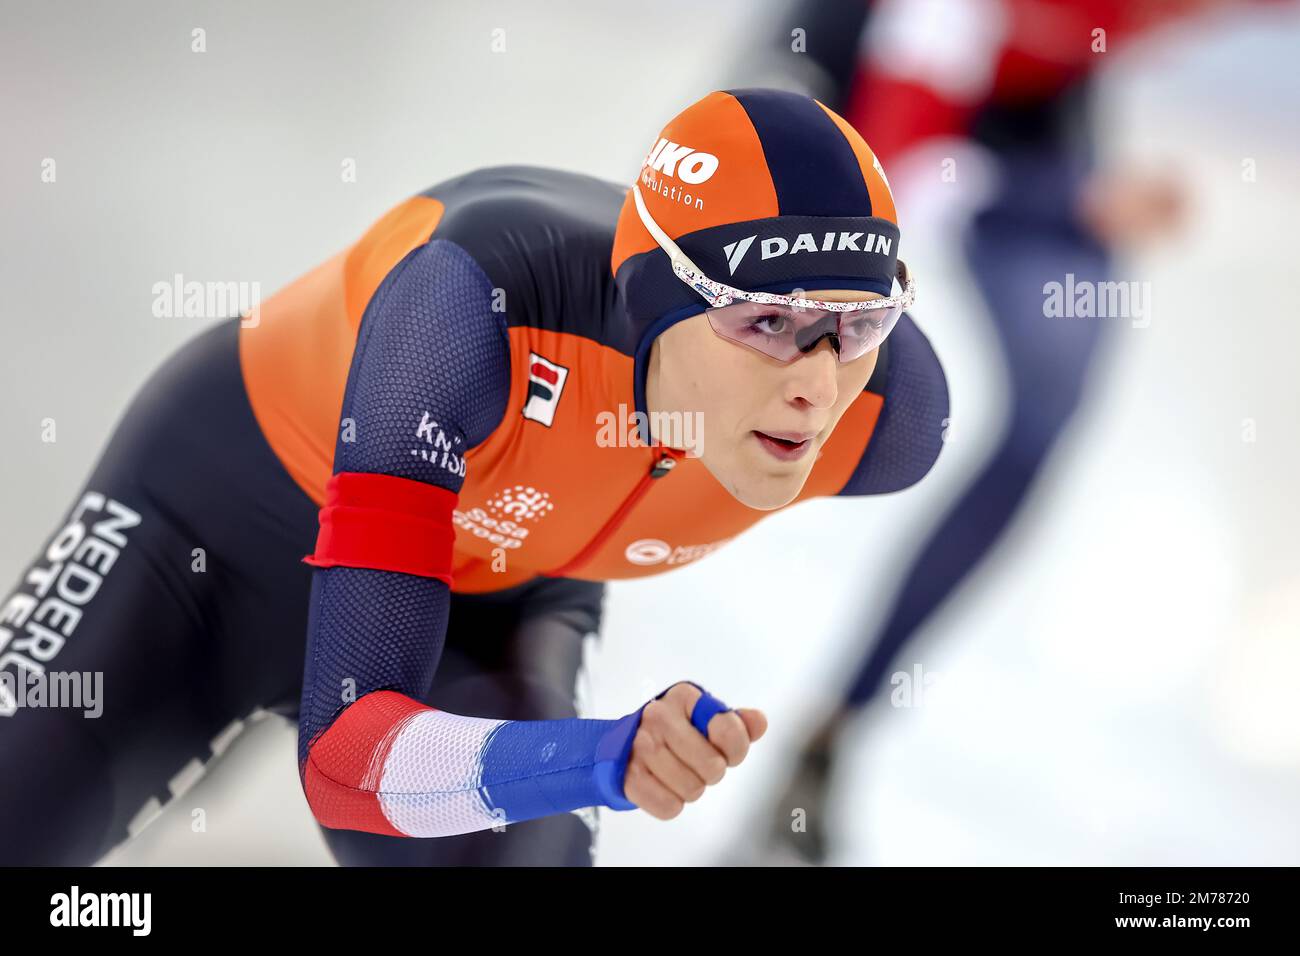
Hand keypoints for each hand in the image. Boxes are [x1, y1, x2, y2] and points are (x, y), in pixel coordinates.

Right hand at [623, 681, 766, 819]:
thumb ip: (736, 722)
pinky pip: (669, 807)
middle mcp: (659, 716)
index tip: (722, 749)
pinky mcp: (627, 775)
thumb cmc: (677, 732)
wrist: (624, 745)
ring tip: (677, 773)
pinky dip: (670, 803)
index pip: (728, 730)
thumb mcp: (705, 720)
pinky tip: (661, 785)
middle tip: (696, 764)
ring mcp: (640, 745)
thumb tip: (759, 722)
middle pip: (714, 767)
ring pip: (692, 790)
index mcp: (685, 697)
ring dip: (690, 788)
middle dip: (711, 772)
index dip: (735, 750)